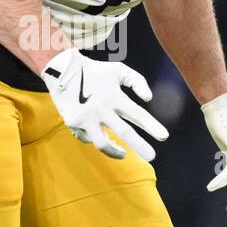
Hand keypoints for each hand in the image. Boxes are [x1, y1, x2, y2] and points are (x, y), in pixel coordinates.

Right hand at [42, 47, 168, 161]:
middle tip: (152, 157)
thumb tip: (149, 100)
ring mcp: (85, 118)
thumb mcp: (119, 70)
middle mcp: (100, 108)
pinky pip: (88, 138)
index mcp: (113, 96)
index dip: (152, 126)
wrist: (62, 69)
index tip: (164, 136)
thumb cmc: (96, 71)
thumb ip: (138, 81)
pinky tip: (103, 137)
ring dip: (115, 152)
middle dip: (140, 146)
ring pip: (103, 144)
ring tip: (124, 154)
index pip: (137, 114)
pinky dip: (96, 139)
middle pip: (124, 132)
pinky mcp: (73, 123)